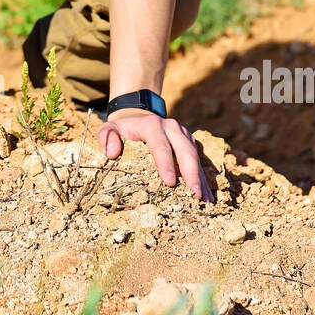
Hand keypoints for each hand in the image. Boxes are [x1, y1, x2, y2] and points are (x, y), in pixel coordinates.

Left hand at [97, 109, 214, 201]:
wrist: (137, 114)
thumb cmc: (122, 128)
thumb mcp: (109, 128)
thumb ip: (106, 137)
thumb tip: (112, 152)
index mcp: (152, 125)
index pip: (160, 145)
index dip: (166, 163)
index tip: (170, 182)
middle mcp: (171, 127)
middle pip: (185, 150)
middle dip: (191, 173)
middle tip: (195, 195)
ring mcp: (183, 134)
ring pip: (196, 156)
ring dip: (202, 178)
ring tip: (206, 200)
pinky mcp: (189, 141)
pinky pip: (199, 159)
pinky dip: (204, 177)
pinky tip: (208, 195)